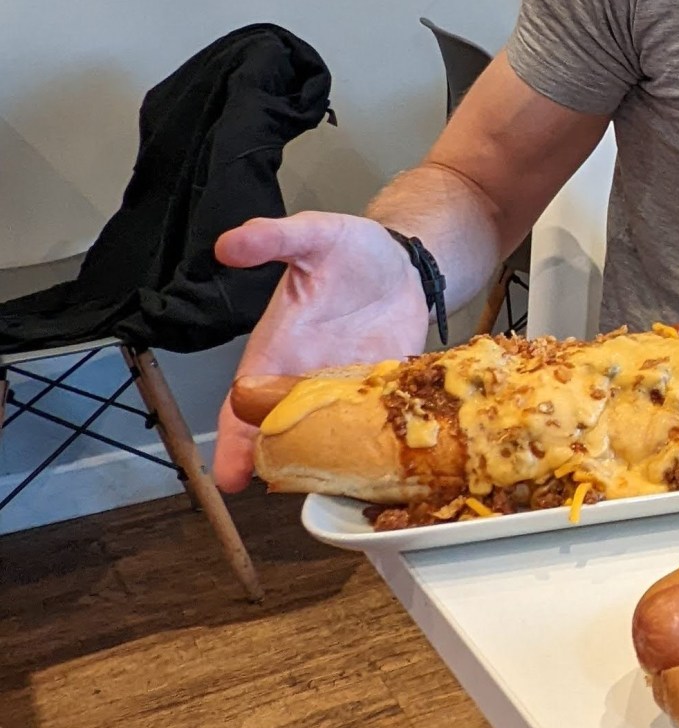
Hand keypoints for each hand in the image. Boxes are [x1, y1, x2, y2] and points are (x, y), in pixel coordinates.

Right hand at [210, 212, 428, 491]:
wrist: (401, 262)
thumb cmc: (349, 251)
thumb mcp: (313, 234)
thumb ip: (274, 237)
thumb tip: (230, 242)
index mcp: (278, 350)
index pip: (244, 403)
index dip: (234, 439)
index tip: (230, 475)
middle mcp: (308, 378)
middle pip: (285, 432)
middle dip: (281, 463)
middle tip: (282, 493)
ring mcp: (349, 390)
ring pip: (332, 438)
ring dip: (332, 461)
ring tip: (334, 488)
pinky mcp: (388, 392)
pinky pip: (379, 426)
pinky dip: (380, 446)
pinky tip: (382, 470)